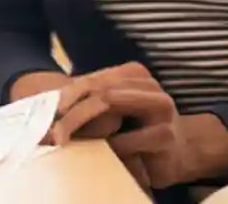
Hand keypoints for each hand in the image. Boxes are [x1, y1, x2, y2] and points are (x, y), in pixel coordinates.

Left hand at [61, 62, 227, 189]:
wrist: (179, 152)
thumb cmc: (138, 130)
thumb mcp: (113, 113)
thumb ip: (90, 103)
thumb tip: (47, 110)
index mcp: (135, 75)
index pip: (93, 80)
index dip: (68, 94)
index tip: (48, 112)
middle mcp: (149, 85)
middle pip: (100, 91)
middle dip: (72, 111)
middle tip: (53, 131)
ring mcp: (161, 107)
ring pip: (110, 104)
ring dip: (83, 124)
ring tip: (64, 138)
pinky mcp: (165, 135)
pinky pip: (127, 138)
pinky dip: (110, 145)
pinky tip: (102, 152)